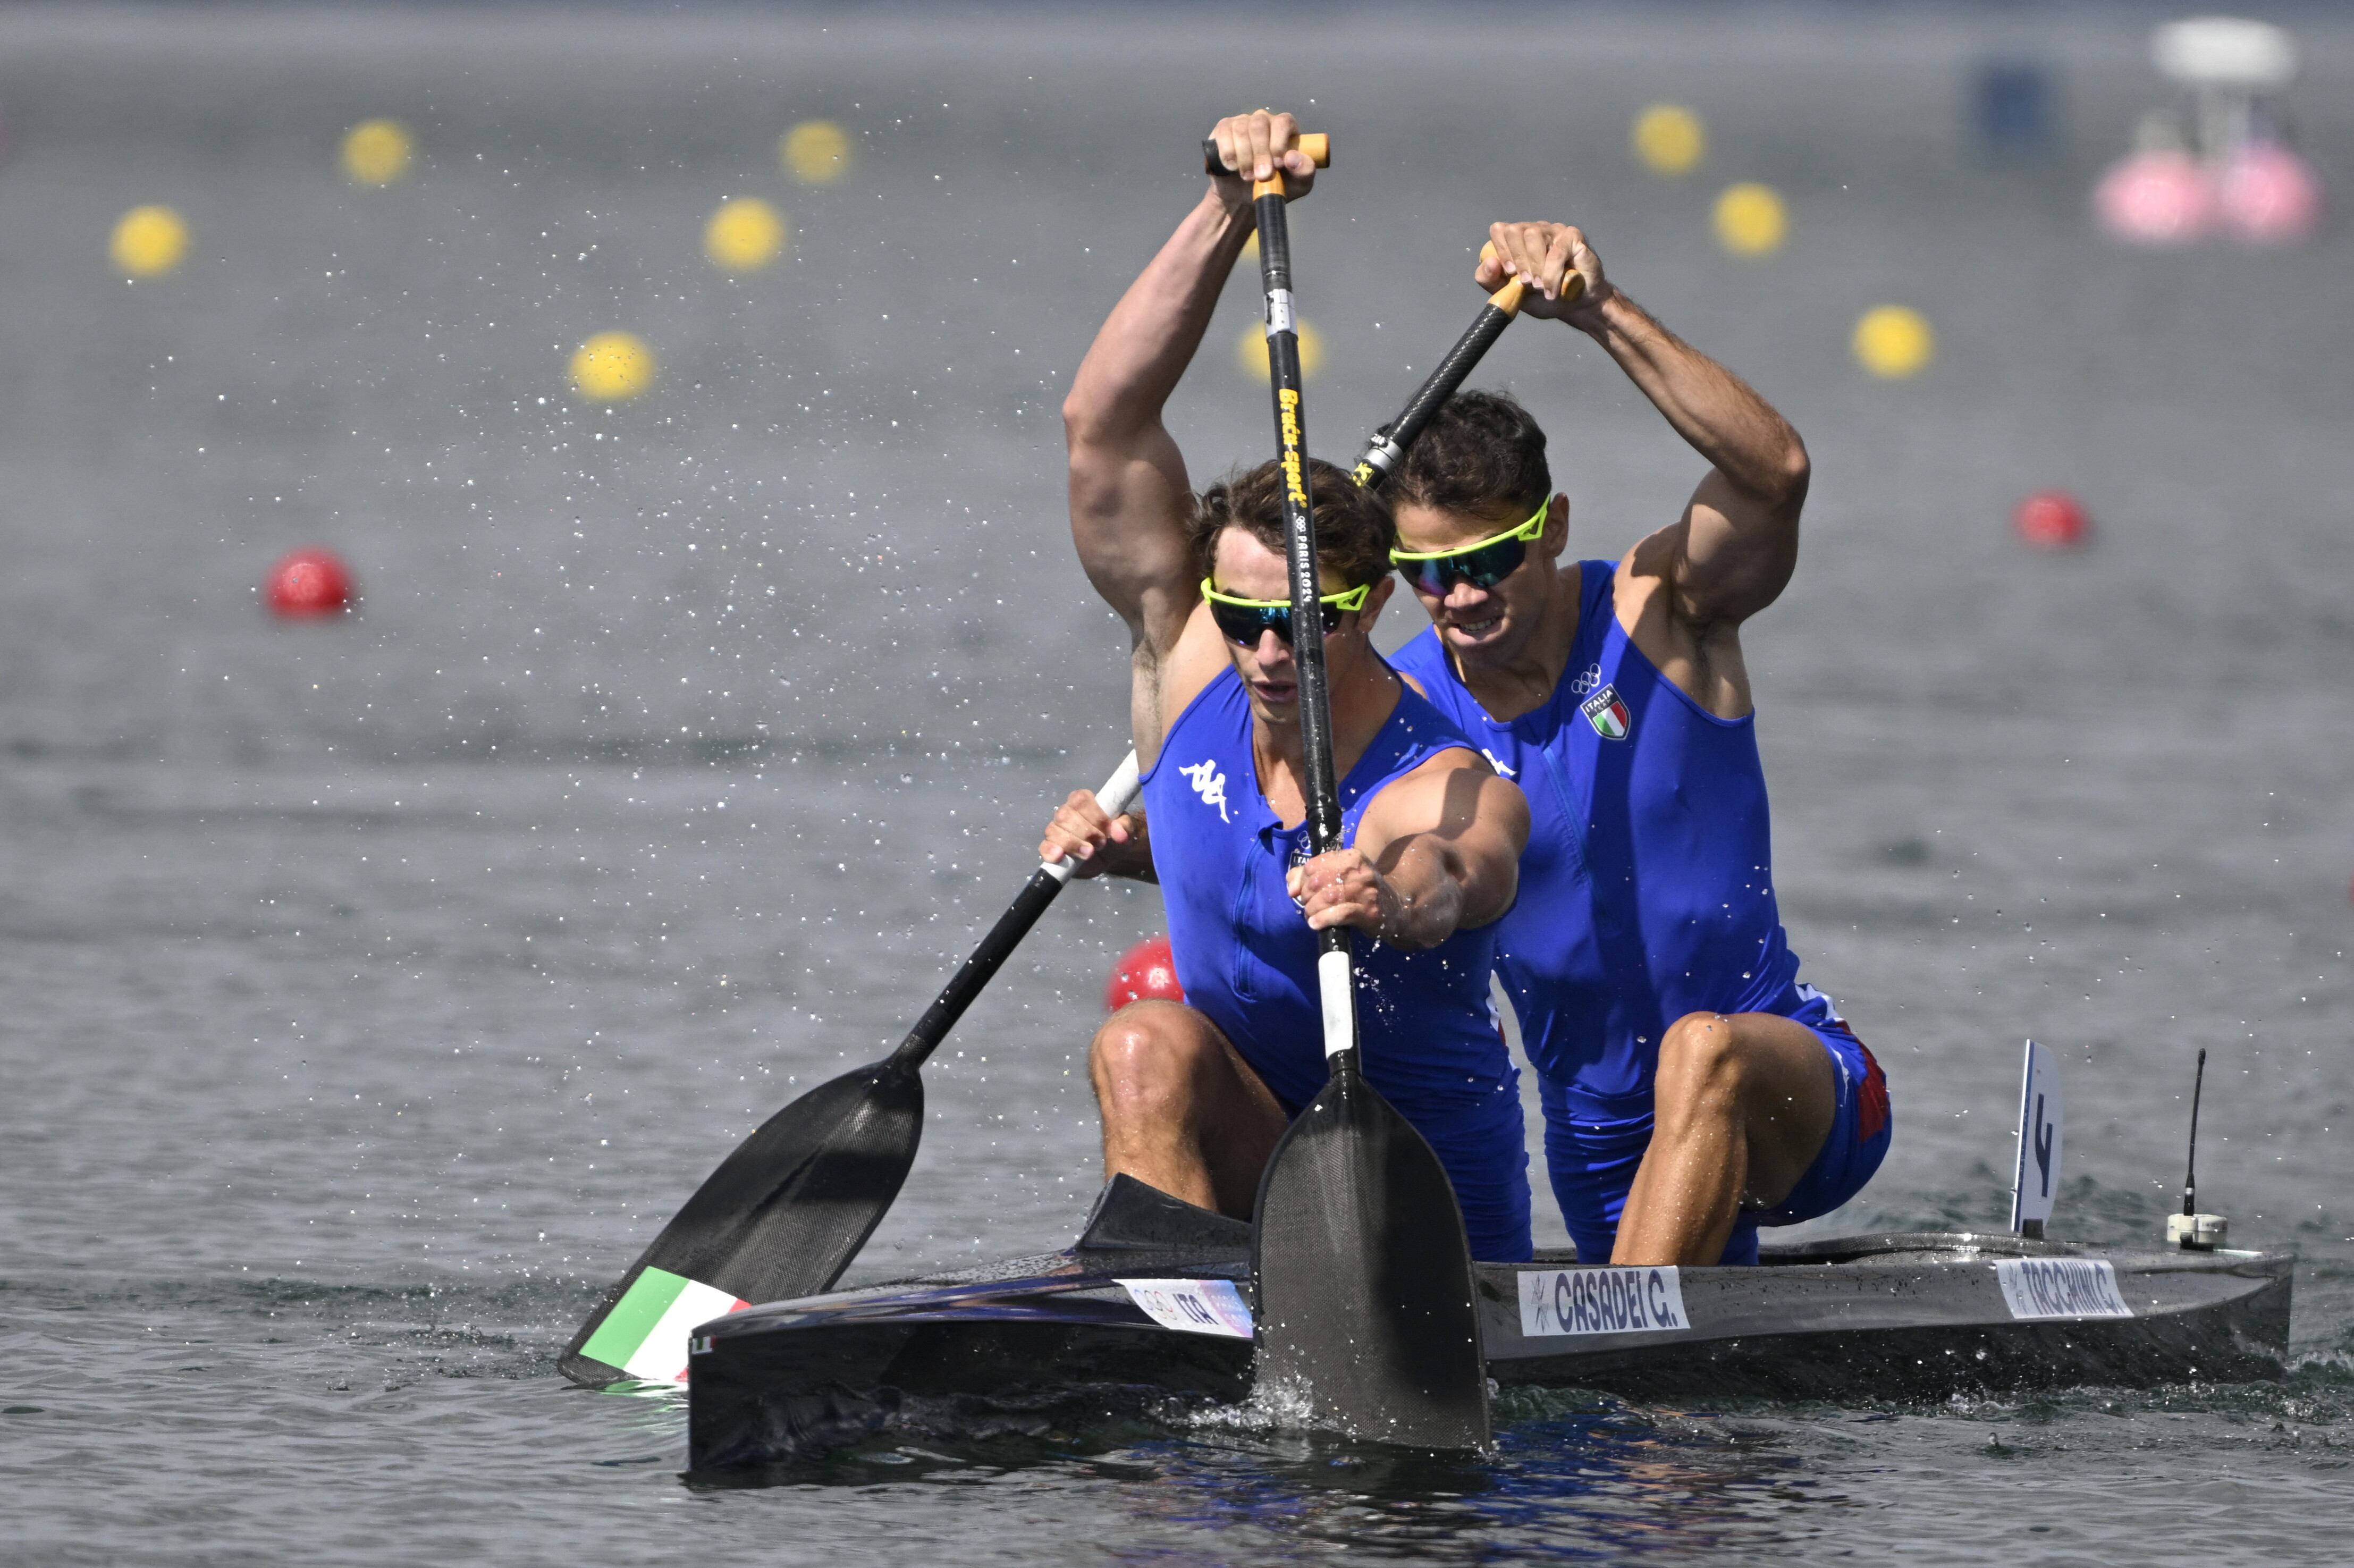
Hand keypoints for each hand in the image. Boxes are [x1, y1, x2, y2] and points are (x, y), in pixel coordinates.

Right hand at [1040, 790, 1146, 879]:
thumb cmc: (1115, 836)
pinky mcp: (1052, 848)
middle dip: (1085, 831)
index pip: (1081, 800)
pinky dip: (1050, 851)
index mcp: (1083, 802)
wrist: (1109, 855)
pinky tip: (1059, 856)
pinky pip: (1044, 847)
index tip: (1108, 829)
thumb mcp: (1126, 831)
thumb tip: (1119, 833)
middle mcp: (1067, 812)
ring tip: (1089, 853)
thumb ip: (1125, 828)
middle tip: (1101, 843)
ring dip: (1072, 843)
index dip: (1094, 815)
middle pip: (1065, 815)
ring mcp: (1057, 830)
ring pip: (1054, 830)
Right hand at [1207, 109, 1317, 212]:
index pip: (1283, 121)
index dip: (1279, 142)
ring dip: (1244, 158)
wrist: (1244, 198)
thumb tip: (1293, 158)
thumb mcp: (1298, 185)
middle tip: (1261, 176)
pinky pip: (1224, 133)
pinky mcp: (1223, 130)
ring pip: (1241, 130)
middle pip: (1259, 124)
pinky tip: (1232, 167)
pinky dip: (1228, 153)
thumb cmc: (1274, 187)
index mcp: (1284, 129)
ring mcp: (1242, 123)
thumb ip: (1304, 171)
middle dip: (1260, 153)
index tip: (1278, 164)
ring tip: (1247, 177)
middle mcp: (1263, 121)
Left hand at [1287, 847, 1402, 937]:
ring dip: (1312, 910)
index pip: (1313, 865)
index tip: (1302, 891)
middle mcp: (1359, 871)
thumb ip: (1310, 875)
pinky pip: (1339, 914)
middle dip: (1307, 897)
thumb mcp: (1339, 876)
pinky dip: (1323, 920)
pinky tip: (1315, 924)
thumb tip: (1291, 887)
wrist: (1394, 908)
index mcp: (1351, 857)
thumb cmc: (1360, 891)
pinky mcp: (1368, 911)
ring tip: (1312, 916)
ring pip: (1326, 898)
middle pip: (1317, 882)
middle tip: (1309, 905)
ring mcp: (1366, 891)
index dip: (1302, 880)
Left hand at [1476, 221, 1608, 323]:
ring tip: (1541, 287)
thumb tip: (1490, 263)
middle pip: (1514, 230)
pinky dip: (1552, 275)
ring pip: (1534, 235)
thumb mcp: (1510, 294)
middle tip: (1527, 282)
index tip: (1510, 273)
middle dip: (1518, 260)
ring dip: (1535, 267)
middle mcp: (1535, 230)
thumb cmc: (1543, 298)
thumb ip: (1491, 281)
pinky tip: (1553, 290)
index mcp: (1517, 240)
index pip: (1499, 230)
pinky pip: (1556, 251)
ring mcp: (1554, 231)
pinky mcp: (1573, 237)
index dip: (1501, 252)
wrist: (1576, 307)